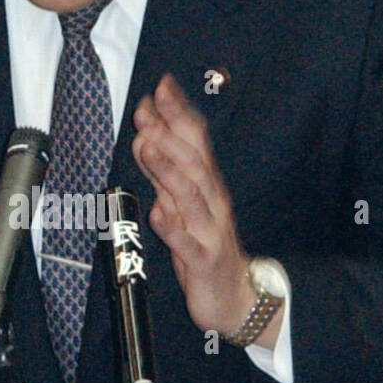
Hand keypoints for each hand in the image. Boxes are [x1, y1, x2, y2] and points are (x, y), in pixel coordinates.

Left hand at [132, 73, 273, 342]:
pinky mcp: (202, 261)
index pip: (195, 140)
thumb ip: (164, 172)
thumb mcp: (184, 203)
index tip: (161, 86)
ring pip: (189, 196)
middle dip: (168, 133)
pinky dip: (172, 227)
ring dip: (167, 170)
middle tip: (146, 110)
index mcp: (208, 185)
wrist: (235, 297)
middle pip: (192, 161)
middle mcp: (212, 202)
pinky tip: (158, 213)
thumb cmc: (206, 245)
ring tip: (147, 146)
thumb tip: (146, 134)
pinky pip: (186, 243)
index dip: (179, 113)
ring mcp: (209, 230)